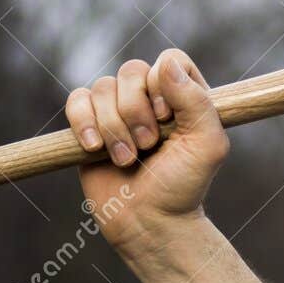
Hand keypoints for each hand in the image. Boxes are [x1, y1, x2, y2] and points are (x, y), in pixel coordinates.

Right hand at [64, 49, 229, 250]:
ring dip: (113, 127)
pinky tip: (93, 148)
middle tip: (148, 146)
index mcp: (184, 96)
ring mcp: (118, 110)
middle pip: (132, 70)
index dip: (164, 84)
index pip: (170, 60)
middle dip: (136, 111)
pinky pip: (76, 101)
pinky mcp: (89, 126)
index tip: (169, 118)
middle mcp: (151, 97)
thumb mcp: (207, 145)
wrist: (148, 222)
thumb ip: (196, 102)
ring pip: (102, 87)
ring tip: (126, 159)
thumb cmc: (183, 185)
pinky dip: (82, 122)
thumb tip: (166, 65)